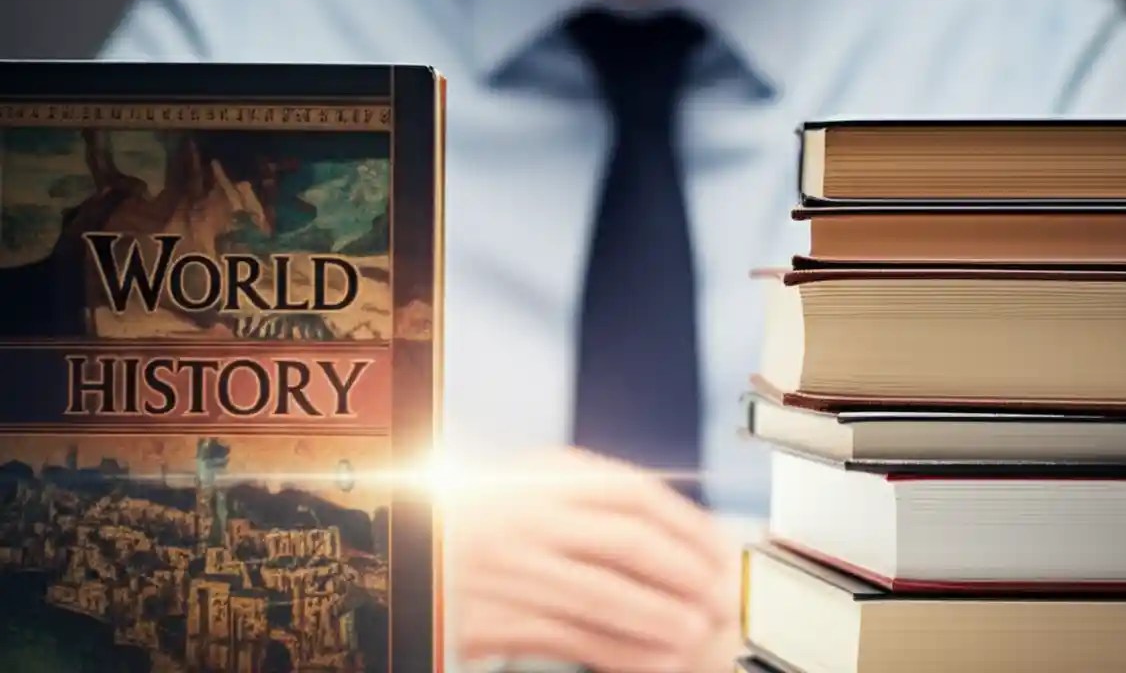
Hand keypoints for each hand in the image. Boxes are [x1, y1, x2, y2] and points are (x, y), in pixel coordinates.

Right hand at [446, 447, 737, 671]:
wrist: (397, 545)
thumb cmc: (478, 515)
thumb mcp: (527, 483)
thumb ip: (589, 495)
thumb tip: (681, 528)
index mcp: (541, 475)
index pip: (633, 494)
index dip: (689, 525)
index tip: (722, 550)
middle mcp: (526, 517)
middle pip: (628, 544)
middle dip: (687, 575)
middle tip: (722, 597)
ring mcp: (508, 570)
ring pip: (605, 598)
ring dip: (662, 621)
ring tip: (699, 634)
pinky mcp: (491, 622)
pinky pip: (572, 641)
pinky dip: (622, 655)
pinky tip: (656, 662)